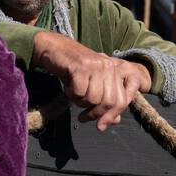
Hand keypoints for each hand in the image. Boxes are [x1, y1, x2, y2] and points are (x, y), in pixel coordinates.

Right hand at [33, 31, 152, 130]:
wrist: (53, 48)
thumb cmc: (73, 69)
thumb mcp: (92, 85)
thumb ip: (105, 102)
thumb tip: (115, 121)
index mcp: (115, 71)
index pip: (122, 100)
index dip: (111, 116)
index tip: (100, 126)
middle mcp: (108, 67)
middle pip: (109, 102)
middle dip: (94, 113)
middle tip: (82, 117)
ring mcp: (96, 65)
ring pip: (93, 98)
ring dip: (80, 102)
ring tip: (74, 94)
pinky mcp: (81, 66)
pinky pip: (79, 92)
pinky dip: (71, 94)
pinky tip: (68, 87)